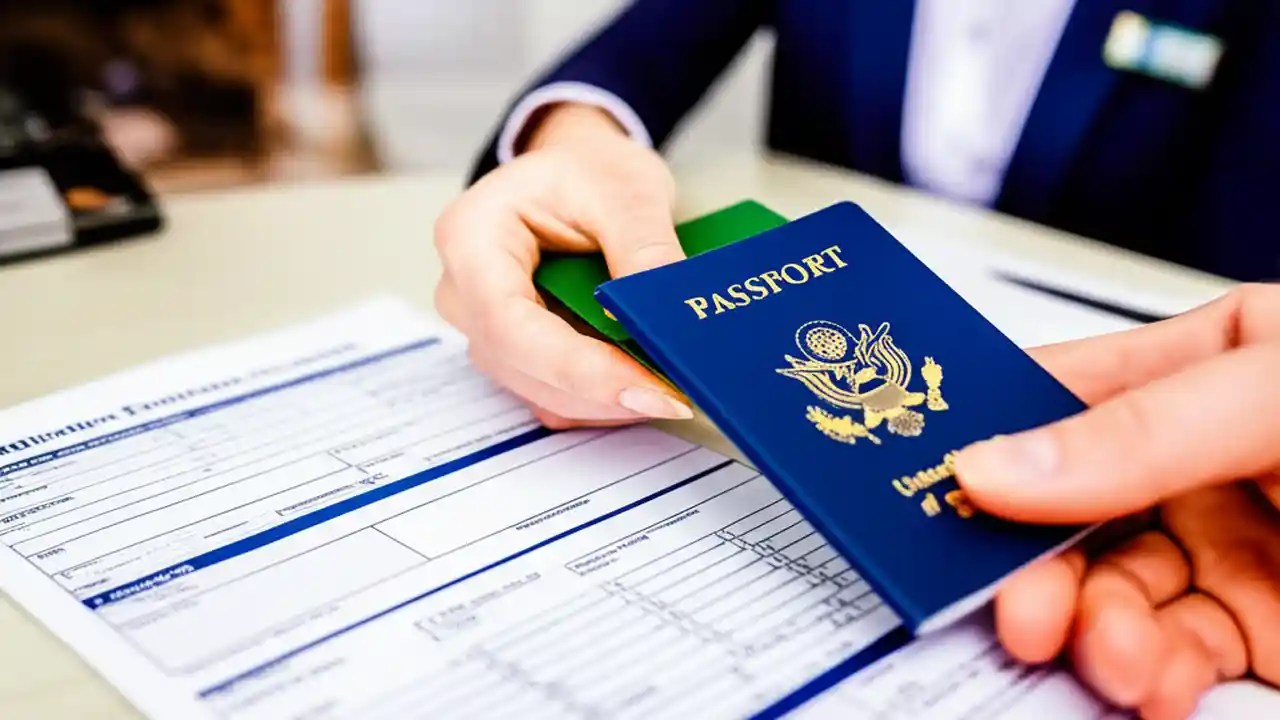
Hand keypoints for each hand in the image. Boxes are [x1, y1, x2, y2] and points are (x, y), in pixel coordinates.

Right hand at [434, 103, 691, 427]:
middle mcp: (462, 292)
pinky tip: (645, 383)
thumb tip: (659, 323)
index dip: (579, 369)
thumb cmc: (590, 171)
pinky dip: (601, 399)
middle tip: (679, 395)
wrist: (578, 174)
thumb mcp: (628, 190)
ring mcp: (483, 328)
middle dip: (603, 391)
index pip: (510, 324)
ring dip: (605, 401)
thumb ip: (644, 251)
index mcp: (471, 237)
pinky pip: (553, 394)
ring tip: (670, 387)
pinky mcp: (512, 353)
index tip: (648, 390)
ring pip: (540, 391)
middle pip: (523, 368)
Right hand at [956, 284, 1279, 718]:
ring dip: (1099, 635)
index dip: (984, 433)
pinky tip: (1160, 683)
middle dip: (1039, 565)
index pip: (1056, 395)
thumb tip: (996, 463)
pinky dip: (1154, 681)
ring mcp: (1236, 552)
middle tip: (1023, 605)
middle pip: (1069, 515)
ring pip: (1114, 597)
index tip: (933, 482)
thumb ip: (1144, 430)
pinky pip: (1176, 660)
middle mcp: (1204, 462)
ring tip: (1115, 656)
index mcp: (1201, 368)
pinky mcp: (1268, 636)